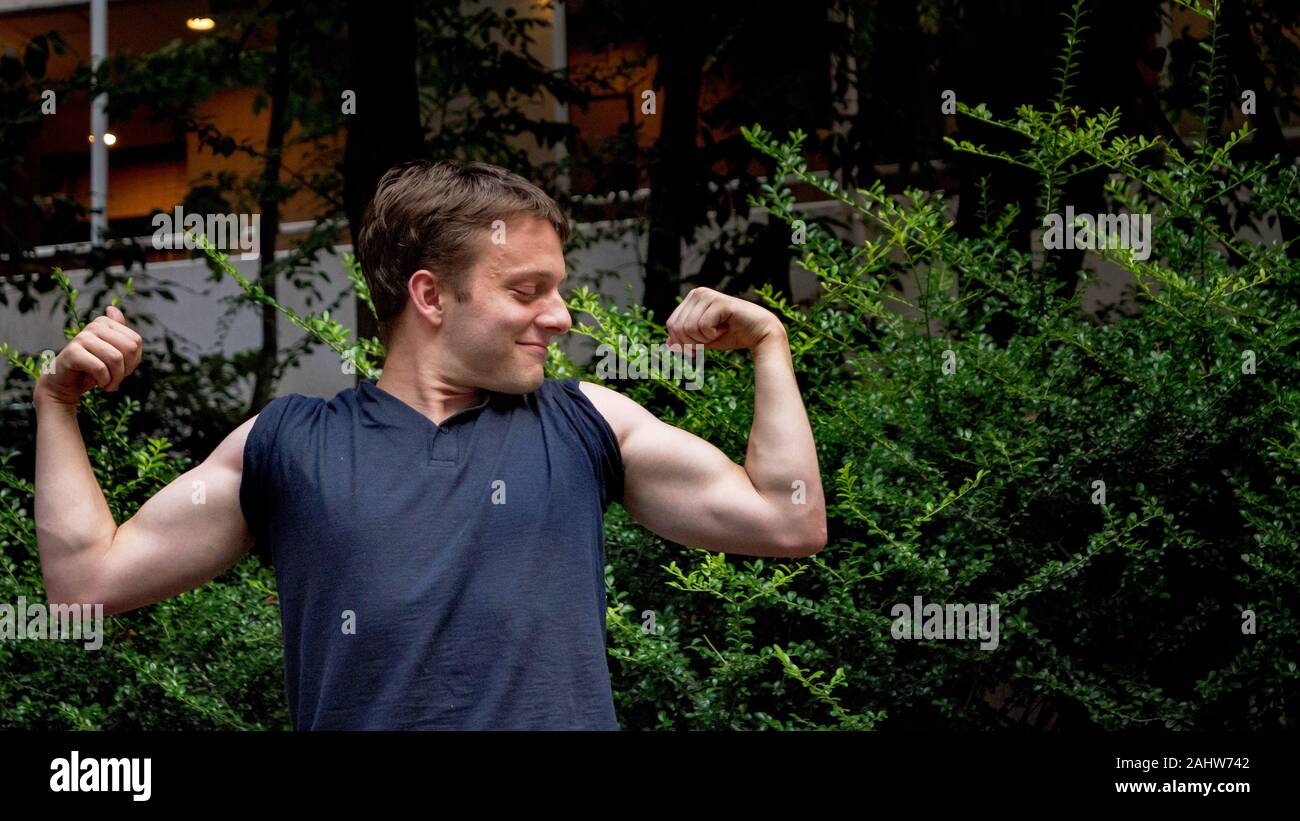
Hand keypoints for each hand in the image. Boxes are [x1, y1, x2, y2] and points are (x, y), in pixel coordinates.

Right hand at [34, 305, 142, 406]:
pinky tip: (99, 383)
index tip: (122, 368)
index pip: (136, 341)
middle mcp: (93, 326)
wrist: (66, 384)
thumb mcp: (114, 353)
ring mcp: (81, 337)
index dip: (134, 360)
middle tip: (115, 378)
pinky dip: (104, 380)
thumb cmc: (93, 369)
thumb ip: (121, 335)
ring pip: (116, 358)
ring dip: (115, 378)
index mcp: (105, 323)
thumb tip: (112, 308)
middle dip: (126, 369)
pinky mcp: (72, 352)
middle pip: (129, 348)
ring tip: (108, 383)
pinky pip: (100, 367)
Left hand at [664, 287, 782, 353]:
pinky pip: (702, 326)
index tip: (700, 345)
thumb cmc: (732, 335)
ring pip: (688, 328)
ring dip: (704, 339)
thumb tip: (667, 344)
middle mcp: (697, 293)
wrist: (759, 333)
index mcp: (691, 299)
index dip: (681, 342)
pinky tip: (725, 327)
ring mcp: (708, 295)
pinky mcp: (719, 302)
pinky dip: (713, 335)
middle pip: (677, 327)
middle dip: (692, 342)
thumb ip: (686, 340)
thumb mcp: (704, 340)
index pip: (671, 325)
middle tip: (711, 339)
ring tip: (719, 331)